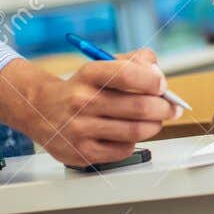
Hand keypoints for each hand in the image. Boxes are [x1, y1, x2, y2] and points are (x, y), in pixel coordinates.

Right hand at [0, 49, 176, 167]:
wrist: (41, 110)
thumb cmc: (82, 88)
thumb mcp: (102, 66)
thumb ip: (134, 62)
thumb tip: (158, 72)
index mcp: (88, 74)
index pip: (127, 74)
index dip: (153, 80)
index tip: (162, 85)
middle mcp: (81, 100)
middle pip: (139, 106)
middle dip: (164, 108)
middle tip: (171, 108)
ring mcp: (80, 128)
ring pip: (135, 131)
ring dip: (154, 126)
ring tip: (155, 121)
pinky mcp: (82, 152)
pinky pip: (123, 149)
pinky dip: (134, 141)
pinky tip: (130, 134)